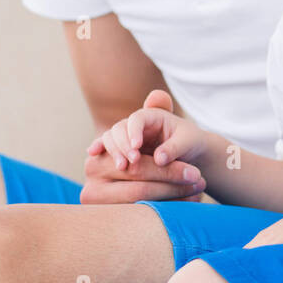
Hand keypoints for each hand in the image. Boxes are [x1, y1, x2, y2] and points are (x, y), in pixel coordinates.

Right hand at [81, 90, 208, 203]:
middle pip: (119, 129)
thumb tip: (159, 159)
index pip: (137, 118)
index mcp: (152, 115)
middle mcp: (135, 125)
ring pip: (109, 139)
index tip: (137, 147)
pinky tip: (93, 153)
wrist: (189, 155)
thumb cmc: (190, 145)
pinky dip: (99, 149)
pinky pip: (105, 148)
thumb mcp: (189, 142)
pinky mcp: (119, 151)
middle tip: (132, 161)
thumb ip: (175, 147)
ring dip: (113, 152)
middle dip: (122, 145)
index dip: (134, 132)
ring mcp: (125, 137)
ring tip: (122, 166)